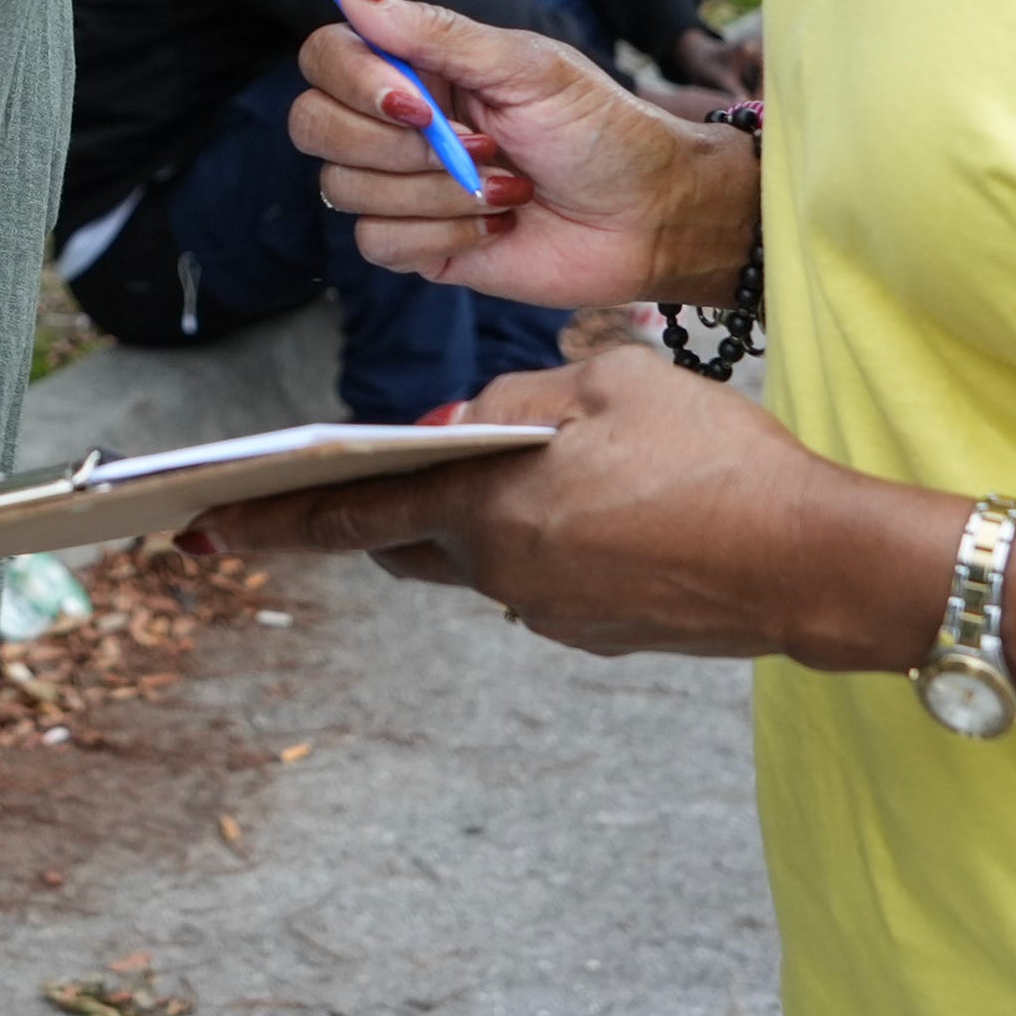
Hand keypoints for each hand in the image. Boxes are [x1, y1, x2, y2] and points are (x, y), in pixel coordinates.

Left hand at [195, 346, 909, 667]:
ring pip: (489, 553)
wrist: (812, 560)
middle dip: (380, 513)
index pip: (353, 515)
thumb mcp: (609, 385)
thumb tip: (480, 422)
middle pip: (412, 543)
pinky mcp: (604, 630)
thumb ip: (521, 397)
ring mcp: (554, 613)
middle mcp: (504, 576)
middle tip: (342, 489)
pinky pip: (550, 572)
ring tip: (547, 463)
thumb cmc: (713, 459)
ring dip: (489, 514)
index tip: (203, 530)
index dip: (272, 520)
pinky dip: (552, 534)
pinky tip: (610, 497)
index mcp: (487, 511)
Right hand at [301, 0, 757, 309]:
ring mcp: (401, 186)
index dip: (353, 79)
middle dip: (394, 146)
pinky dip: (443, 232)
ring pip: (345, 189)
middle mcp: (397, 122)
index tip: (417, 100)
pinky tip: (496, 223)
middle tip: (476, 147)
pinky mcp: (417, 245)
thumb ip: (431, 30)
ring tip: (506, 186)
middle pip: (313, 124)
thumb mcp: (524, 66)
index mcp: (417, 65)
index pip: (326, 56)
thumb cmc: (599, 130)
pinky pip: (378, 243)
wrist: (649, 216)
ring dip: (436, 192)